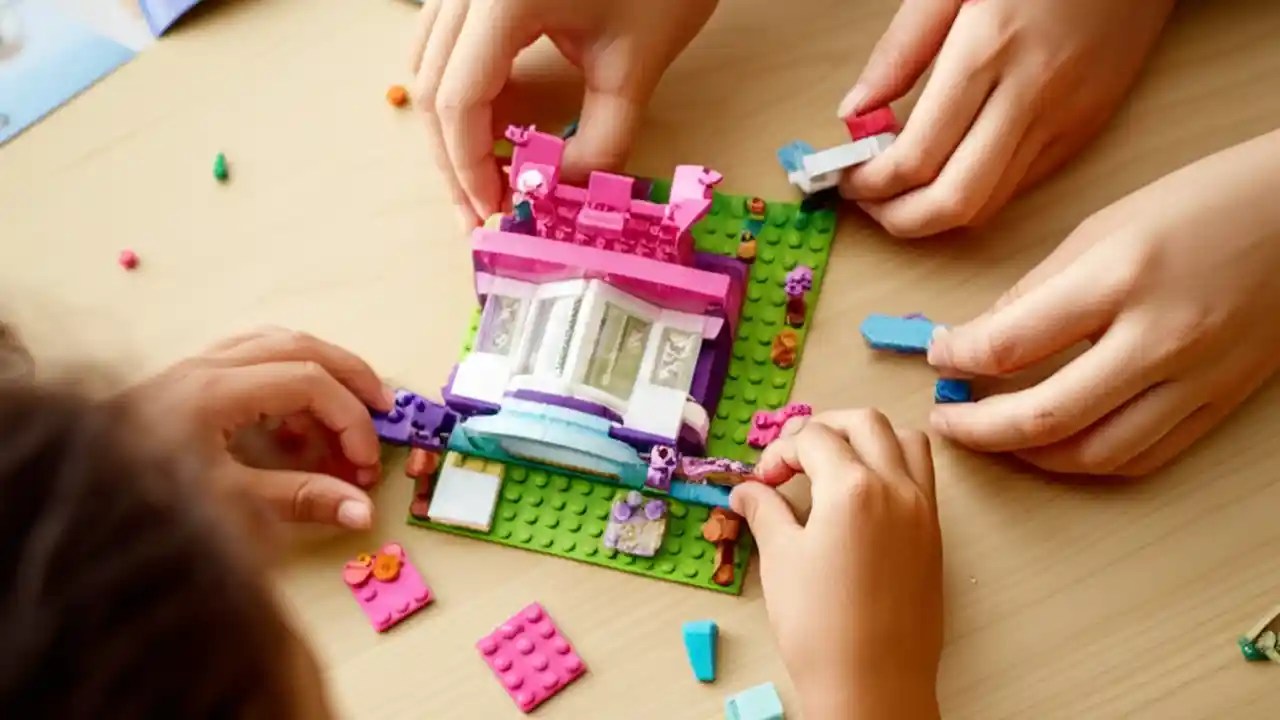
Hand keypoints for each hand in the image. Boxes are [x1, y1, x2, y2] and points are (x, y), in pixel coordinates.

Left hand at [127, 328, 394, 527]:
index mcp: (215, 390)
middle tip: (386, 409)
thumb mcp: (226, 506)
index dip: (350, 420)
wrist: (76, 494)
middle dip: (351, 376)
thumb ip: (299, 502)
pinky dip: (288, 373)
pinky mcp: (185, 380)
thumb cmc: (147, 500)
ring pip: (277, 342)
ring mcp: (194, 367)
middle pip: (301, 346)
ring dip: (322, 367)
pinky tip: (295, 414)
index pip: (310, 383)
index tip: (363, 466)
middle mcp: (207, 366)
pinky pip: (252, 354)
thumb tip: (363, 511)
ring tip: (350, 404)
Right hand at [409, 0, 717, 228]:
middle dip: (452, 158)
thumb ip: (599, 142)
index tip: (494, 209)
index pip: (458, 100)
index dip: (469, 166)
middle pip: (430, 86)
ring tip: (484, 176)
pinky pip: (442, 39)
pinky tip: (491, 126)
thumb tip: (553, 193)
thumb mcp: (636, 67)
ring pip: (425, 63)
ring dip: (449, 127)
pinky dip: (458, 88)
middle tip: (479, 211)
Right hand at [730, 410, 941, 719]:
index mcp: (854, 488)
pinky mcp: (934, 536)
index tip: (763, 480)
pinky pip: (921, 475)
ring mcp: (923, 511)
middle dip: (823, 427)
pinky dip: (893, 464)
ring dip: (867, 437)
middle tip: (794, 456)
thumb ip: (765, 511)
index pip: (814, 437)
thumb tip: (748, 491)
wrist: (872, 684)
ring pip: (903, 439)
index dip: (779, 451)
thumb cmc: (821, 628)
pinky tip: (862, 494)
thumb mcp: (780, 560)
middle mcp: (897, 489)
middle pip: (863, 422)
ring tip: (835, 462)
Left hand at [838, 0, 1175, 236]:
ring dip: (934, 216)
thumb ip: (900, 50)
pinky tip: (949, 172)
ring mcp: (1065, 119)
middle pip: (954, 201)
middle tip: (868, 203)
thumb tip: (854, 113)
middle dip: (899, 219)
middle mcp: (1030, 96)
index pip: (917, 156)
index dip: (871, 184)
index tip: (848, 177)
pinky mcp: (1086, 129)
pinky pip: (1020, 186)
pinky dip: (975, 195)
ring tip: (899, 194)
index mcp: (988, 51)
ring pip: (989, 206)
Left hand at [927, 131, 1279, 475]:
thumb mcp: (1104, 224)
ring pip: (1094, 453)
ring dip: (1030, 455)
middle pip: (1044, 415)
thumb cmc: (1203, 203)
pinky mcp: (1221, 402)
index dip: (955, 357)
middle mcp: (1158, 337)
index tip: (936, 354)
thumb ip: (1036, 288)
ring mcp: (1196, 378)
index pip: (1008, 343)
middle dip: (976, 428)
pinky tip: (1056, 446)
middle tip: (944, 418)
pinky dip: (1089, 461)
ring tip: (993, 436)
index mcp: (1119, 278)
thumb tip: (977, 336)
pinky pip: (1144, 457)